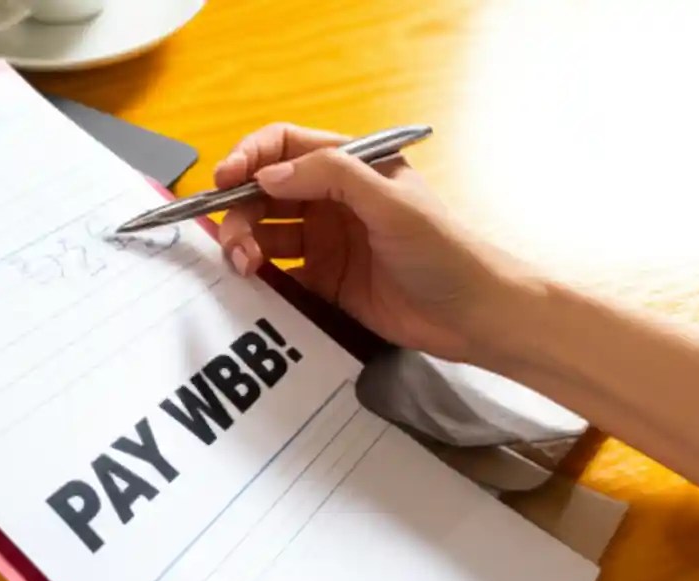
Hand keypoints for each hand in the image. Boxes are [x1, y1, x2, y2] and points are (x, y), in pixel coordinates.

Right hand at [213, 123, 539, 364]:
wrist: (474, 315)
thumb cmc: (444, 249)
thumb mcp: (390, 201)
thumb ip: (330, 177)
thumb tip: (268, 175)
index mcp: (351, 167)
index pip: (286, 147)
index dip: (250, 158)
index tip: (224, 179)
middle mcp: (333, 200)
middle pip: (266, 192)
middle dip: (240, 209)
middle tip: (232, 239)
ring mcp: (327, 243)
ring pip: (266, 233)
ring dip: (245, 243)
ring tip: (243, 265)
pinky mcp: (324, 284)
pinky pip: (277, 274)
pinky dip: (257, 276)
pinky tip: (253, 283)